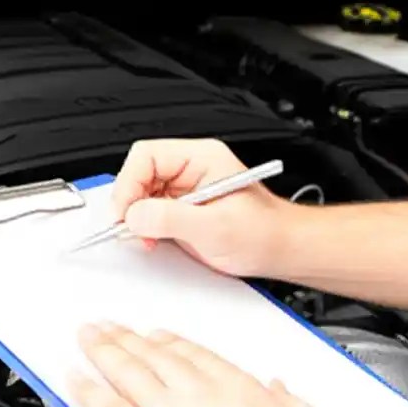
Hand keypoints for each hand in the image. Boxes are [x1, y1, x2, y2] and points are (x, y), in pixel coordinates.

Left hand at [71, 323, 376, 406]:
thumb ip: (292, 405)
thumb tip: (280, 388)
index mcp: (239, 389)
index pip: (194, 354)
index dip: (169, 343)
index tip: (156, 337)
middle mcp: (199, 394)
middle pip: (154, 355)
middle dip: (128, 338)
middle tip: (110, 328)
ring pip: (125, 370)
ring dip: (101, 350)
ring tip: (87, 338)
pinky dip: (85, 390)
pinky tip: (74, 379)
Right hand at [109, 139, 291, 276]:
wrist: (281, 250)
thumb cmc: (264, 233)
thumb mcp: (214, 227)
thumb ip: (170, 219)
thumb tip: (133, 214)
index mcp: (201, 157)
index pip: (146, 155)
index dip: (129, 183)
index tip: (126, 212)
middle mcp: (190, 167)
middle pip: (138, 173)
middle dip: (130, 202)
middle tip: (133, 227)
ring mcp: (184, 187)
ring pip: (139, 192)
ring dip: (136, 216)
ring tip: (148, 236)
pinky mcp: (179, 208)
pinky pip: (148, 210)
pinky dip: (144, 226)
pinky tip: (154, 238)